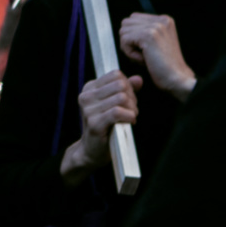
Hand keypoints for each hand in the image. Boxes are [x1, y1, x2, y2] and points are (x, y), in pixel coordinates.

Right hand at [60, 70, 140, 184]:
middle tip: (131, 111)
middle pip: (120, 85)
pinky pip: (118, 112)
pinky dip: (129, 116)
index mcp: (89, 88)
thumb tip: (139, 78)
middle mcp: (86, 96)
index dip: (128, 86)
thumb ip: (126, 90)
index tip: (128, 100)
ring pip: (121, 98)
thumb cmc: (106, 127)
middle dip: (132, 97)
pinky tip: (130, 122)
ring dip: (132, 109)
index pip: (116, 74)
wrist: (92, 151)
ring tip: (130, 117)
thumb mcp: (114, 104)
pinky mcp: (94, 123)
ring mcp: (88, 109)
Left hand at [119, 13, 196, 99]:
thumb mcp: (157, 44)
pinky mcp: (148, 35)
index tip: (145, 49)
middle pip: (126, 23)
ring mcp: (155, 26)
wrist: (178, 80)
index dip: (133, 36)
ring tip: (145, 57)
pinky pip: (124, 41)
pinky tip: (144, 60)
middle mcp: (161, 20)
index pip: (134, 18)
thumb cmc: (166, 67)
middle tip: (143, 55)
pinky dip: (129, 53)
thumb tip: (124, 31)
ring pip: (123, 32)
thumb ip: (145, 32)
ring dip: (129, 48)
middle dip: (129, 40)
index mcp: (164, 20)